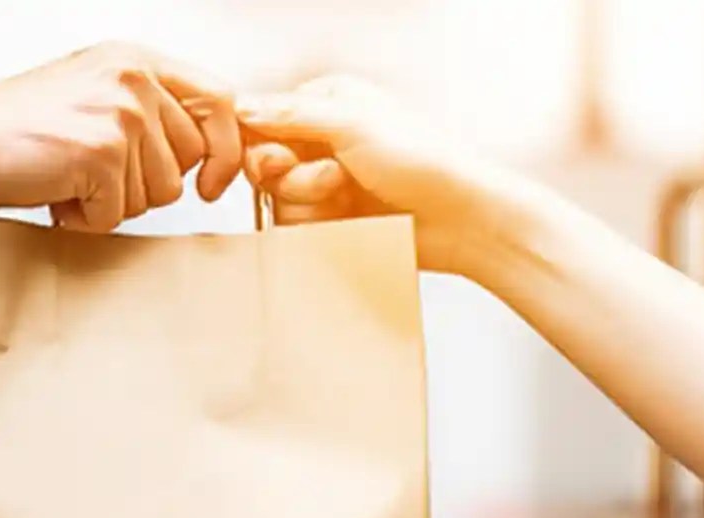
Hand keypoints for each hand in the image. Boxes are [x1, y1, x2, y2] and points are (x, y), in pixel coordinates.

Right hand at [0, 42, 240, 231]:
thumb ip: (150, 110)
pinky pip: (120, 215)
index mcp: (136, 58)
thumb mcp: (95, 95)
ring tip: (68, 177)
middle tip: (93, 173)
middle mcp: (134, 77)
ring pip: (160, 194)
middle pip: (191, 160)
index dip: (225, 152)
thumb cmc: (17, 129)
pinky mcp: (101, 152)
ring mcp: (120, 113)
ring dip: (114, 203)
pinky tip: (55, 193)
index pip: (221, 102)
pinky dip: (86, 219)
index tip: (210, 185)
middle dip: (147, 184)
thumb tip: (211, 153)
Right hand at [238, 76, 549, 273]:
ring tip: (350, 199)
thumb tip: (241, 106)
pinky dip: (318, 228)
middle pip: (264, 164)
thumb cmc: (423, 161)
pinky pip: (297, 228)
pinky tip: (350, 222)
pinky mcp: (333, 220)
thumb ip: (292, 113)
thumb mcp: (353, 123)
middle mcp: (323, 140)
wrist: (462, 219)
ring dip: (311, 204)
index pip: (261, 120)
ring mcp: (327, 182)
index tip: (284, 157)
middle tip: (334, 179)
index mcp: (328, 103)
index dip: (263, 144)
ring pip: (278, 200)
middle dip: (293, 177)